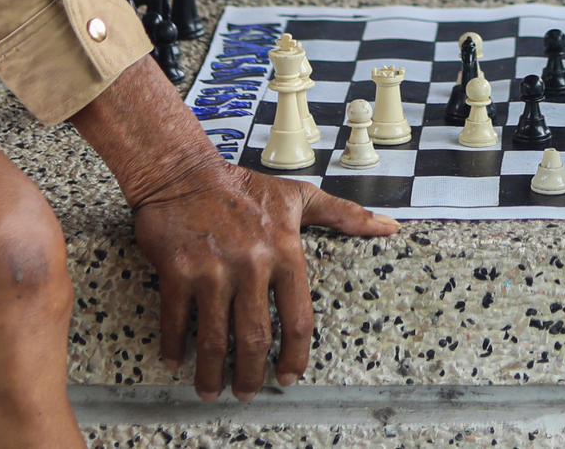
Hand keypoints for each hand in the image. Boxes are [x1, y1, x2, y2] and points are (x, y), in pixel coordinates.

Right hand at [131, 155, 398, 400]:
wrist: (184, 172)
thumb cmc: (244, 188)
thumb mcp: (299, 197)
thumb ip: (344, 215)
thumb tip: (389, 227)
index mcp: (285, 252)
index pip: (298, 319)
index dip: (295, 356)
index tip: (289, 377)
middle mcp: (251, 264)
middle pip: (255, 337)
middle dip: (251, 374)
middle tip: (248, 392)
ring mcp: (213, 270)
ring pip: (215, 338)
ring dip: (212, 371)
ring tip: (212, 390)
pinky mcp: (177, 271)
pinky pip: (177, 320)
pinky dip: (175, 346)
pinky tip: (176, 360)